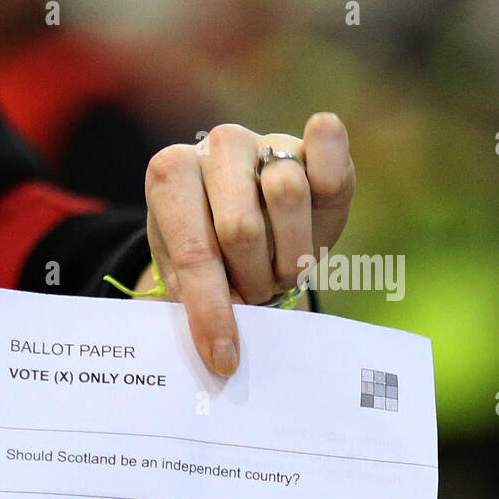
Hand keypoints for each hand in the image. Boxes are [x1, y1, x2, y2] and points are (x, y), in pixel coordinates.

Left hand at [140, 112, 355, 376]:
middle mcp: (216, 146)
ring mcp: (265, 140)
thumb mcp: (181, 275)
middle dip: (252, 281)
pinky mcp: (310, 144)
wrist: (234, 211)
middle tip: (253, 296)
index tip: (223, 358)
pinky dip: (329, 176)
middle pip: (242, 230)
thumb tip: (222, 351)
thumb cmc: (204, 250)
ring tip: (277, 271)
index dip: (212, 312)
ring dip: (289, 256)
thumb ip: (194, 300)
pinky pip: (328, 158)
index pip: (194, 253)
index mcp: (169, 175)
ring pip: (288, 197)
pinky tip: (320, 206)